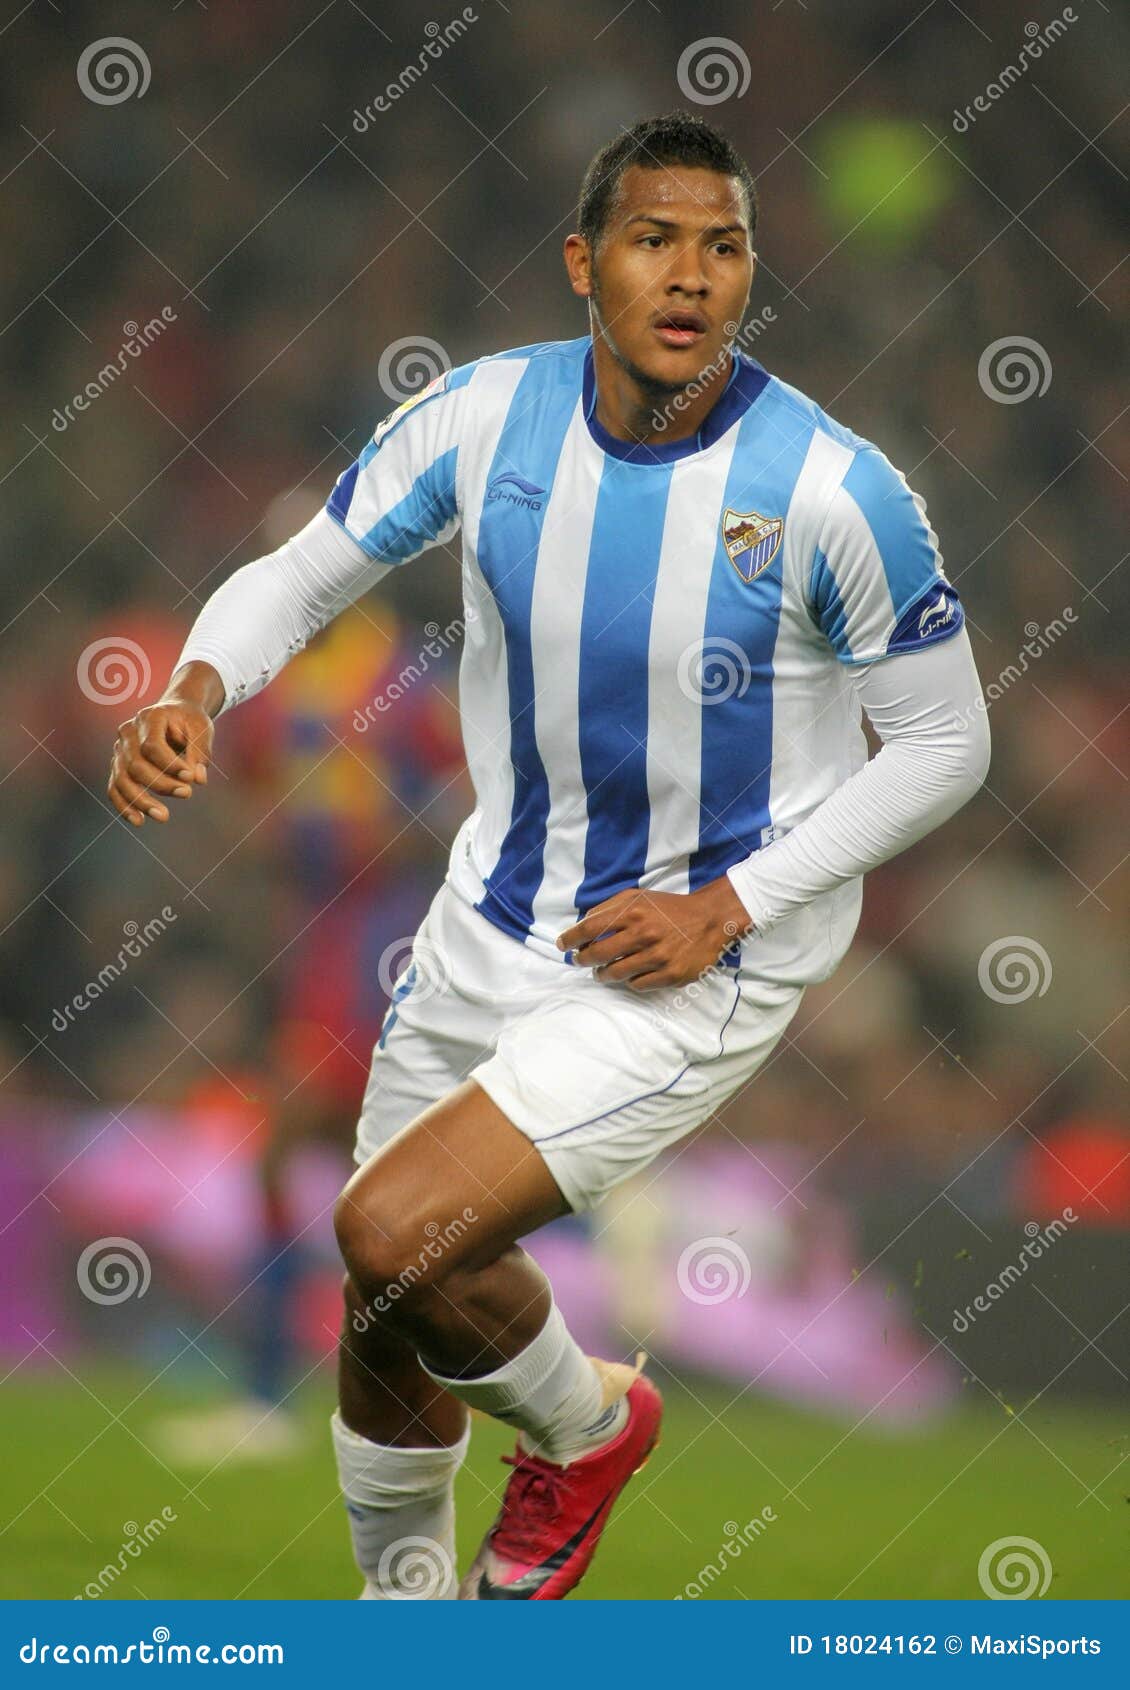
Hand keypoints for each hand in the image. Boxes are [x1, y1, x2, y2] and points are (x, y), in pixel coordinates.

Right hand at [107, 694, 213, 826]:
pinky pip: (115, 788)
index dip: (170, 765)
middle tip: (187, 794)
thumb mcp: (202, 730)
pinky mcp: (118, 765)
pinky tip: (139, 821)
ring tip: (163, 816)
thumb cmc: (190, 722)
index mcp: (150, 717)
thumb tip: (198, 779)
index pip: (152, 746)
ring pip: (122, 779)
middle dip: (161, 784)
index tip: (190, 778)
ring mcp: (120, 749)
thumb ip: (200, 753)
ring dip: (142, 801)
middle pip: (136, 764)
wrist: (175, 714)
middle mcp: (128, 732)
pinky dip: (125, 806)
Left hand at [556, 876, 754, 990]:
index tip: (562, 945)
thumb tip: (584, 923)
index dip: (571, 938)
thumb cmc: (670, 908)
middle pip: (598, 954)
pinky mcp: (671, 975)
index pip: (590, 927)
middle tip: (579, 961)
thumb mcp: (640, 897)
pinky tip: (628, 975)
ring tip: (601, 972)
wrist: (710, 919)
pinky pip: (638, 985)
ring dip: (602, 975)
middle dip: (582, 960)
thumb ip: (610, 907)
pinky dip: (628, 982)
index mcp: (634, 912)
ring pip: (616, 974)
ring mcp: (658, 956)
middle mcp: (644, 934)